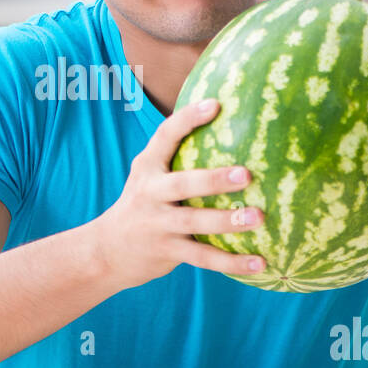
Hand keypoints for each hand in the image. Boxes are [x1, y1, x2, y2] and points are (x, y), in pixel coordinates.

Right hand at [89, 97, 265, 287]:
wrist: (106, 251)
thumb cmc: (144, 204)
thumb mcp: (149, 176)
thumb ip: (178, 157)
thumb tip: (231, 127)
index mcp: (148, 168)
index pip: (165, 136)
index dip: (188, 119)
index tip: (216, 104)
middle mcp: (150, 193)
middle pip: (182, 184)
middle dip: (214, 180)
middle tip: (247, 174)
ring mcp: (157, 224)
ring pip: (195, 223)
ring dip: (228, 221)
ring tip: (260, 217)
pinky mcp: (167, 252)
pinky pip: (203, 257)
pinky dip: (232, 262)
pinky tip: (261, 263)